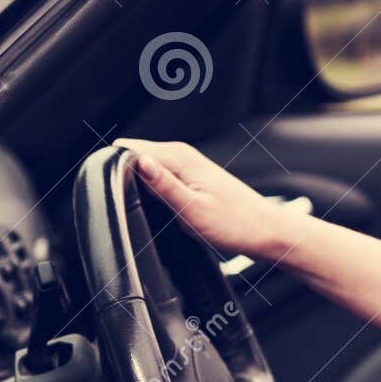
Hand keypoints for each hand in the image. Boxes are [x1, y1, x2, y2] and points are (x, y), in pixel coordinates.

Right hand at [113, 138, 301, 262]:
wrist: (265, 232)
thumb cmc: (235, 224)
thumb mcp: (191, 209)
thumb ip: (162, 185)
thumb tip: (137, 161)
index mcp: (179, 156)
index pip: (126, 149)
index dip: (115, 171)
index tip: (116, 195)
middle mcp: (182, 155)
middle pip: (132, 158)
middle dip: (125, 180)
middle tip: (134, 208)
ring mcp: (186, 166)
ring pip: (144, 169)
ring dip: (138, 187)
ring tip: (149, 211)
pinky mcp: (189, 178)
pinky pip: (157, 179)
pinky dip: (152, 192)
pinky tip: (159, 209)